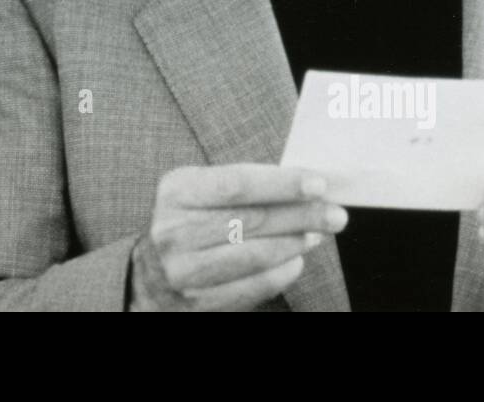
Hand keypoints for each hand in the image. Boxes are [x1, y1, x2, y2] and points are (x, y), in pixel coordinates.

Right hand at [128, 163, 345, 311]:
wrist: (149, 275)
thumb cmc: (188, 222)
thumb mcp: (199, 191)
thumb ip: (242, 185)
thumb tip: (303, 185)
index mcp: (176, 191)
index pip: (237, 183)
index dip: (281, 184)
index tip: (318, 183)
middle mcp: (174, 229)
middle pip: (251, 219)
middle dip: (300, 215)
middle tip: (334, 214)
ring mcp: (184, 269)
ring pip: (255, 254)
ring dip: (295, 243)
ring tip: (317, 234)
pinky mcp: (198, 301)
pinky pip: (253, 286)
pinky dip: (282, 273)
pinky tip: (297, 260)